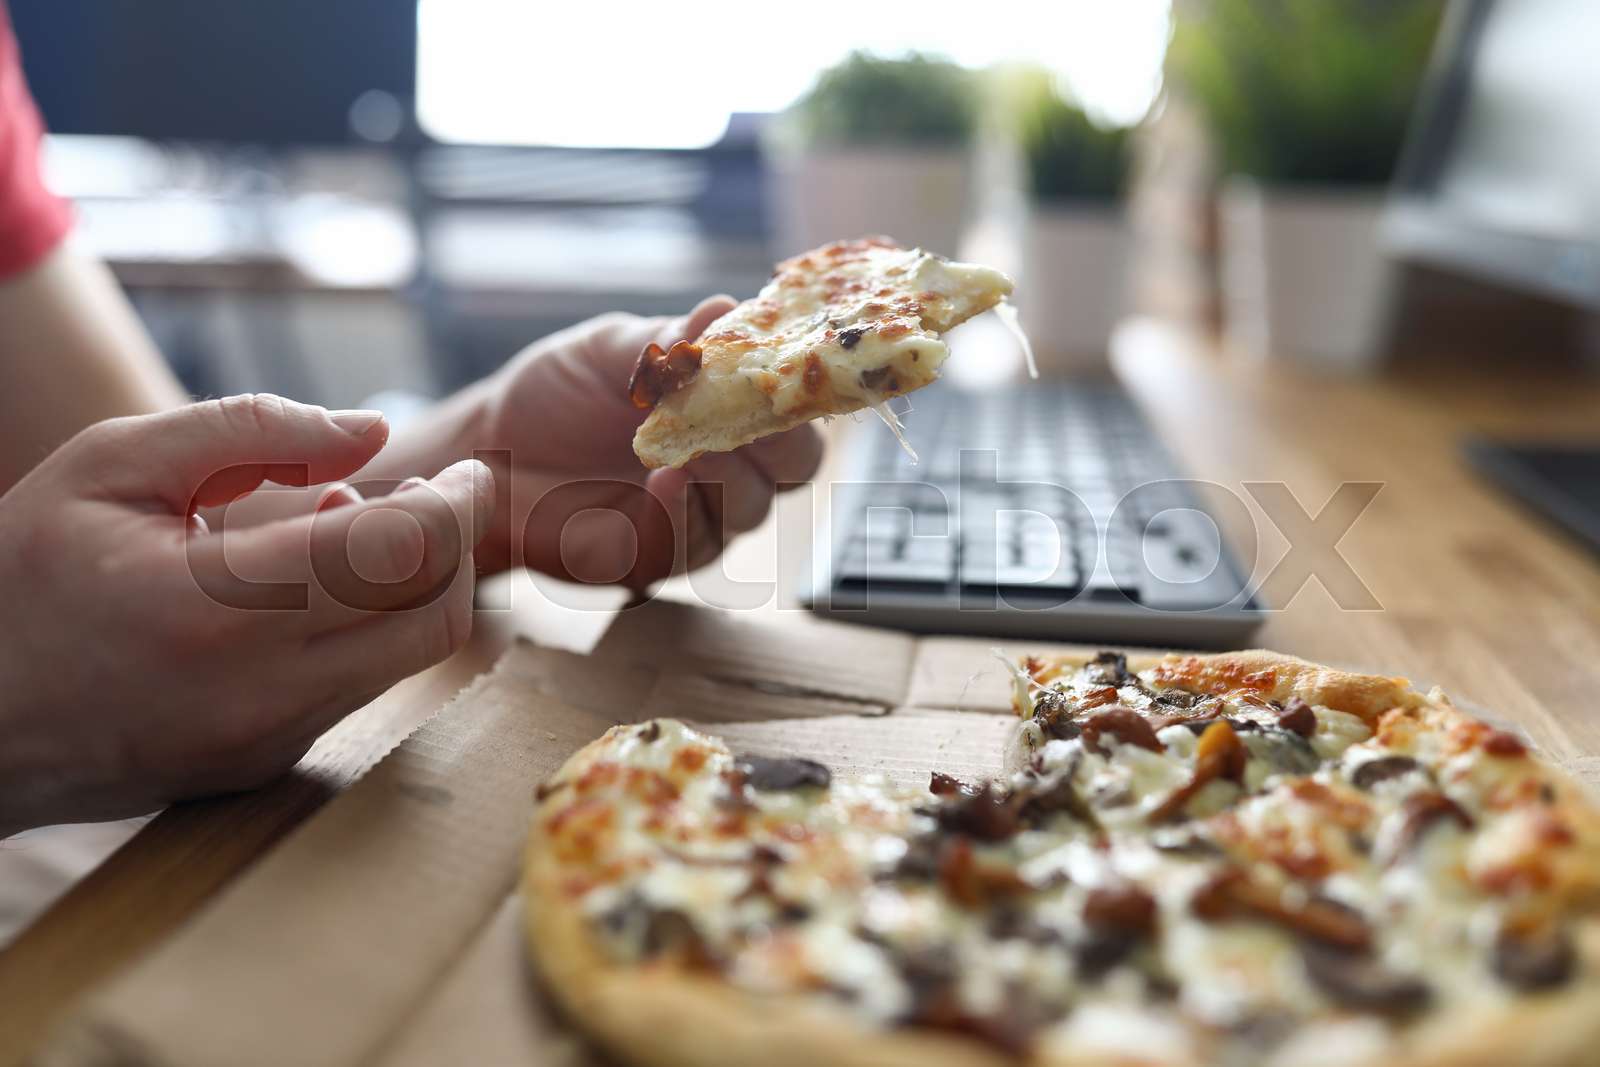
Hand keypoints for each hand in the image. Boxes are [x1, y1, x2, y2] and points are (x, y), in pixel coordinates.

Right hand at [0, 395, 492, 834]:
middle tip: (428, 492)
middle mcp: (259, 690)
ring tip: (351, 526)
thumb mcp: (111, 465)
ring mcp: (267, 740)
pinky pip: (357, 689)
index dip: (460, 501)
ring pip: (405, 660)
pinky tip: (311, 585)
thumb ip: (251, 431)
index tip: (473, 467)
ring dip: (413, 587)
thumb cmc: (19, 575)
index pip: (402, 550)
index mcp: (216, 606)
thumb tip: (374, 429)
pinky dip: (367, 629)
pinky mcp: (266, 765)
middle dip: (454, 546)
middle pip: (433, 616)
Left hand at [467, 298, 823, 585]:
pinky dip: (682, 512)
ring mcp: (695, 517)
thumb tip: (725, 308)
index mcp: (729, 412)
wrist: (489, 447)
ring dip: (729, 474)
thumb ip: (667, 343)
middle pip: (794, 468)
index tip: (778, 374)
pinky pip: (689, 544)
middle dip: (780, 442)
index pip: (794, 413)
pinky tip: (662, 481)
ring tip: (691, 447)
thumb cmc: (559, 392)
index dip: (798, 396)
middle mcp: (728, 468)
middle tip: (747, 414)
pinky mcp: (654, 557)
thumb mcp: (609, 352)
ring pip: (749, 508)